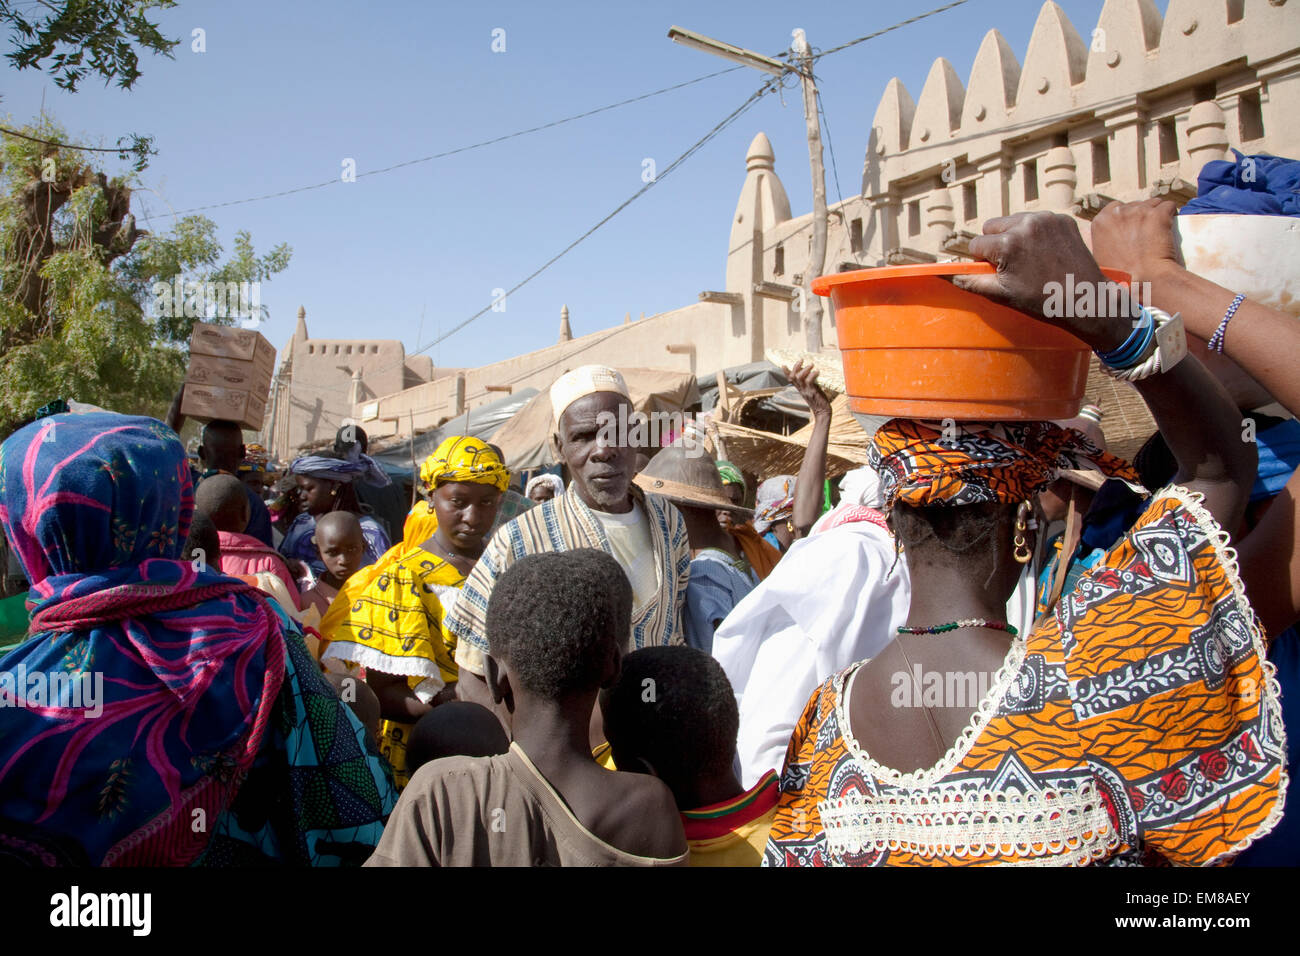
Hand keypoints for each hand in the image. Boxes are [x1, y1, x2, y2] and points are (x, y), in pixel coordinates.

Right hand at [784, 360, 831, 419]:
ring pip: (800, 377)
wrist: (822, 412)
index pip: (790, 380)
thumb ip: (810, 383)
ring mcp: (806, 390)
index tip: (784, 365)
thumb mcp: (812, 390)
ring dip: (805, 369)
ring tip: (811, 364)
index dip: (786, 372)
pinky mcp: (812, 392)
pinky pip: (809, 381)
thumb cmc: (819, 400)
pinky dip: (813, 374)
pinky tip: (817, 371)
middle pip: (793, 377)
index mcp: (800, 389)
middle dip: (795, 367)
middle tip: (801, 360)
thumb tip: (813, 373)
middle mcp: (801, 389)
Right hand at [953, 212, 1127, 351]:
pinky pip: (1035, 220)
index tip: (999, 274)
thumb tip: (945, 275)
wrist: (1086, 298)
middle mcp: (1025, 224)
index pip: (976, 244)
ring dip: (1013, 236)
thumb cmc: (1042, 301)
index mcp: (1008, 244)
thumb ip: (970, 282)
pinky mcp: (1061, 218)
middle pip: (992, 226)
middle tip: (1013, 266)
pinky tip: (1045, 252)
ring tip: (1030, 259)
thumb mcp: (1001, 295)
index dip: (983, 262)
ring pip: (1012, 221)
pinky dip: (1035, 233)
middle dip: (996, 243)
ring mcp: (1046, 219)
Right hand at [1088, 198, 1181, 287]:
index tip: (1131, 228)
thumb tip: (1111, 236)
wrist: (1144, 280)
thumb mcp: (1100, 257)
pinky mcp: (1157, 214)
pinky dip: (1171, 214)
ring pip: (1153, 203)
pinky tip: (1169, 228)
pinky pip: (1169, 206)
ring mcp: (1138, 211)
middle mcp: (1117, 212)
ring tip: (1158, 232)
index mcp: (1100, 222)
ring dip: (1156, 214)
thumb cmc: (1122, 276)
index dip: (1126, 218)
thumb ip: (1104, 239)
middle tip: (1146, 233)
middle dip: (1141, 215)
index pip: (1115, 208)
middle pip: (1135, 204)